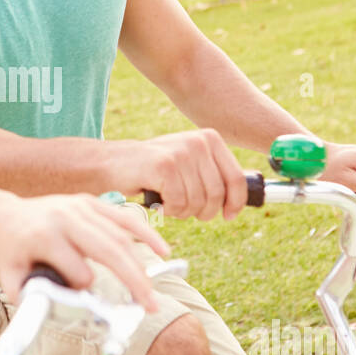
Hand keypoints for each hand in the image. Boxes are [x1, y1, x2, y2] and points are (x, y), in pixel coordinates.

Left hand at [0, 194, 170, 310]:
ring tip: (151, 293)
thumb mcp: (10, 278)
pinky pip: (125, 218)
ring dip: (141, 267)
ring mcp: (81, 207)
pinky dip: (146, 234)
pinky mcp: (91, 203)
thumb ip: (29, 299)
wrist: (6, 216)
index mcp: (44, 236)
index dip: (85, 289)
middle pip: (109, 251)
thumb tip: (56, 315)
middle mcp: (66, 217)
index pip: (78, 270)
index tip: (87, 302)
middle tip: (149, 307)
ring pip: (120, 237)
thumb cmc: (12, 252)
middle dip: (133, 280)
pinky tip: (163, 251)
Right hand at [111, 130, 248, 221]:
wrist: (112, 163)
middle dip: (203, 211)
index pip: (236, 178)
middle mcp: (198, 141)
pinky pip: (179, 203)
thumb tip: (243, 199)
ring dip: (183, 211)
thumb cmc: (153, 169)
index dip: (235, 203)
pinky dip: (169, 210)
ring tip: (169, 202)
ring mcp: (181, 152)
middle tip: (186, 210)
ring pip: (198, 202)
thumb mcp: (190, 164)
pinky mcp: (165, 166)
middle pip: (217, 195)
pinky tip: (158, 201)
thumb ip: (214, 174)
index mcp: (210, 139)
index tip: (229, 216)